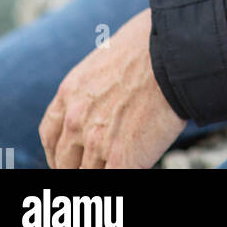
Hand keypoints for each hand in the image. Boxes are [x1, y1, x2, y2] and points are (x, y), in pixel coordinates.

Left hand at [39, 8, 185, 168]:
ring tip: (119, 165)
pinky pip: (111, 182)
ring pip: (88, 175)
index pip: (50, 134)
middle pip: (65, 161)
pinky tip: (133, 167)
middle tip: (95, 165)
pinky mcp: (123, 159)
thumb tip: (110, 92)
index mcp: (70, 93)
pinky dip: (120, 177)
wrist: (176, 51)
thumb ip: (98, 82)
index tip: (66, 157)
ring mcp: (97, 142)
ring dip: (102, 171)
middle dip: (77, 166)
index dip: (56, 151)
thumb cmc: (152, 44)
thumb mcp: (108, 57)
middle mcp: (76, 120)